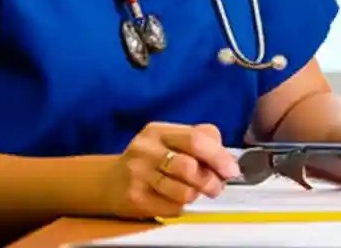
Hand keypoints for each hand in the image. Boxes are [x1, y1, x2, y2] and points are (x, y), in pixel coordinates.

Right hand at [101, 123, 241, 218]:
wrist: (109, 182)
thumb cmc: (149, 161)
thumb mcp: (170, 140)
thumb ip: (200, 141)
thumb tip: (227, 158)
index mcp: (158, 132)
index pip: (196, 140)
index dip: (218, 156)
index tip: (231, 169)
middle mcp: (146, 150)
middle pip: (190, 167)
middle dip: (210, 180)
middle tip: (216, 186)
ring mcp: (138, 175)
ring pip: (184, 192)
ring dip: (196, 195)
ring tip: (193, 191)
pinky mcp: (136, 198)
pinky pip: (173, 207)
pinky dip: (181, 206)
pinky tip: (174, 199)